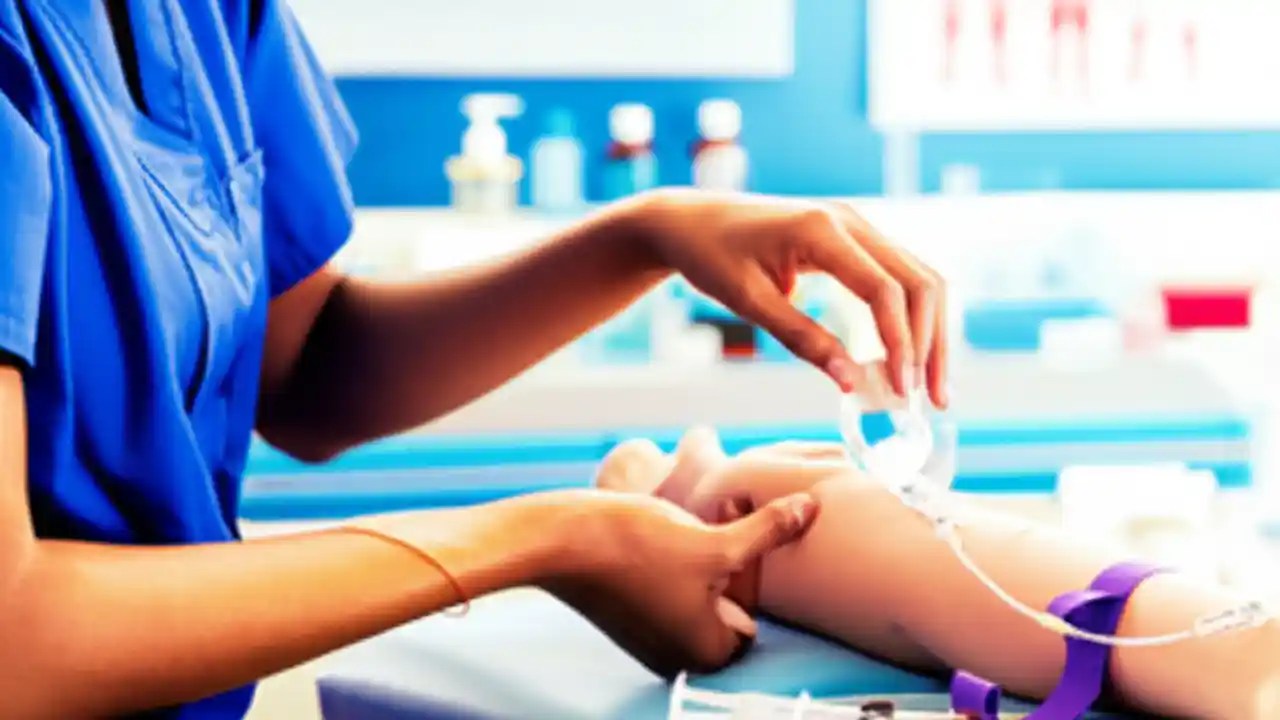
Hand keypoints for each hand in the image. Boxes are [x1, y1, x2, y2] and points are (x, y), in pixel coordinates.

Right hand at [540, 489, 817, 677]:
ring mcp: (648, 637)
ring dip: (702, 559)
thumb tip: (811, 510)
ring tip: (687, 527)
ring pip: (697, 595)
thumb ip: (768, 532)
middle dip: (728, 566)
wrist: (558, 540)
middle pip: (725, 610)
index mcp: (705, 653)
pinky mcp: (627, 614)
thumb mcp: (714, 542)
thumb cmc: (635, 549)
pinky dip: (672, 562)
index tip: (741, 540)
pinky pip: (667, 590)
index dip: (752, 579)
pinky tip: (659, 533)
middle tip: (719, 525)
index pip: (753, 623)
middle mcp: (677, 656)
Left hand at [631, 190, 946, 406]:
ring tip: (932, 387)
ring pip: (919, 278)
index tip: (903, 393)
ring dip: (931, 332)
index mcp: (821, 231)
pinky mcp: (855, 238)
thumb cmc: (711, 257)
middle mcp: (851, 220)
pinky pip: (900, 276)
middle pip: (919, 283)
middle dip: (931, 344)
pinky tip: (912, 357)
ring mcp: (857, 225)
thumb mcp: (749, 303)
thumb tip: (853, 383)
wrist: (692, 220)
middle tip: (932, 400)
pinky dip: (913, 317)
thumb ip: (802, 339)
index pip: (884, 290)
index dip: (901, 344)